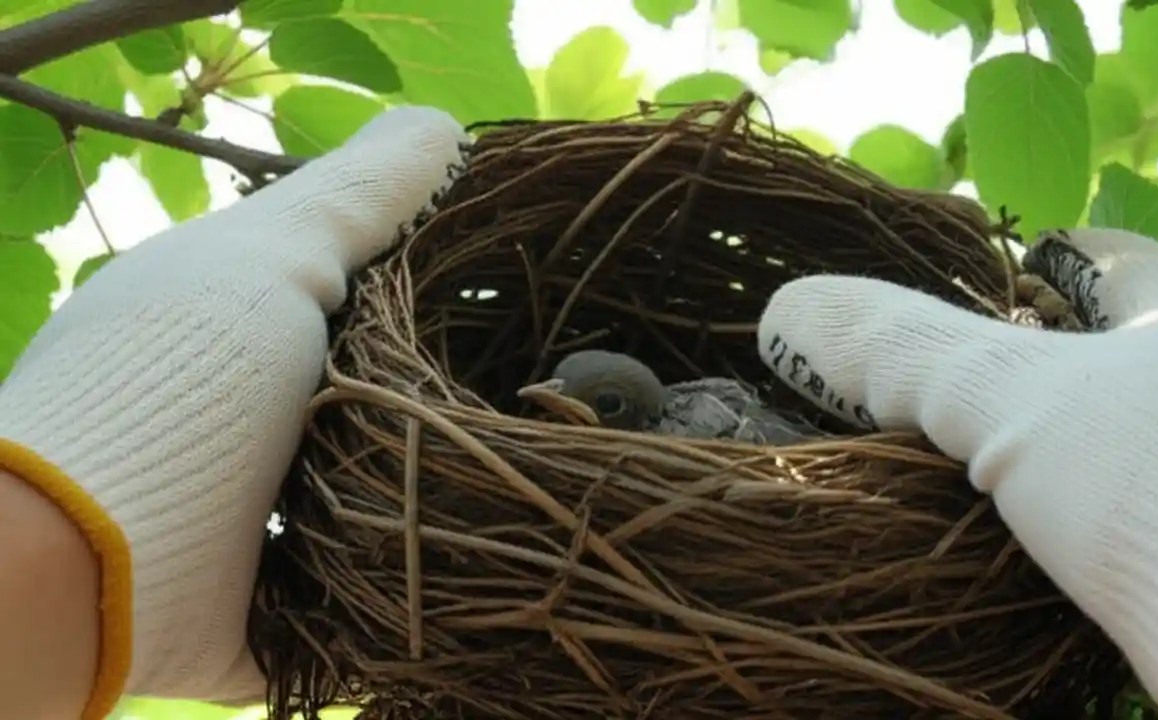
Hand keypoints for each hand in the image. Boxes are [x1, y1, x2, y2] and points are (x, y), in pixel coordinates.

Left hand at [0, 106, 468, 713]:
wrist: (91, 560)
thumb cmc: (183, 381)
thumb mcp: (277, 256)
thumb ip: (358, 195)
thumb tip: (442, 125)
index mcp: (226, 324)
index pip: (344, 288)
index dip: (424, 277)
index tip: (502, 281)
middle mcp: (232, 415)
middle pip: (364, 391)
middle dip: (438, 390)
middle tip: (530, 384)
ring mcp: (244, 517)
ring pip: (365, 494)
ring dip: (427, 491)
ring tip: (525, 476)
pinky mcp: (261, 606)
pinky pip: (350, 594)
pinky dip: (400, 584)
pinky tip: (476, 562)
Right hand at [756, 228, 1157, 718]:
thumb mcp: (1012, 399)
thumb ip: (902, 349)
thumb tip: (787, 309)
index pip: (1097, 259)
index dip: (1023, 263)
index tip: (958, 290)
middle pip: (1107, 353)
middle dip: (1024, 366)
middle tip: (933, 389)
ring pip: (1115, 444)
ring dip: (1042, 455)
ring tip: (956, 472)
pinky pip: (1129, 520)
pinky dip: (1072, 524)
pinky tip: (1026, 549)